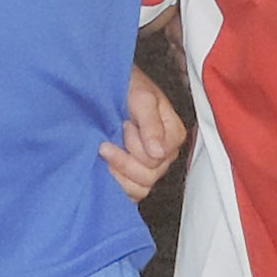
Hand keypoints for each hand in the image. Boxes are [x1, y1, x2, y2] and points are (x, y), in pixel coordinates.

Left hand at [98, 64, 188, 202]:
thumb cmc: (127, 85)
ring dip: (117, 173)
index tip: (124, 125)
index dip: (137, 146)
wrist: (106, 84)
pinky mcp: (132, 173)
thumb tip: (159, 154)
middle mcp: (165, 155)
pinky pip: (131, 193)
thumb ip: (151, 124)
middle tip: (106, 141)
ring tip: (103, 152)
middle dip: (123, 159)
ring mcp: (149, 166)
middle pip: (148, 176)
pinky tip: (103, 167)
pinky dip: (116, 185)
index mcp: (173, 136)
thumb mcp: (142, 97)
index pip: (157, 159)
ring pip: (140, 188)